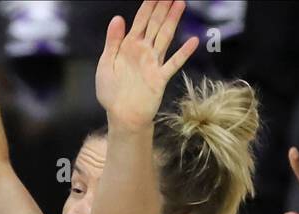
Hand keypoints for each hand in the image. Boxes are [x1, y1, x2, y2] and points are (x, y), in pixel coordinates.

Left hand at [95, 0, 197, 129]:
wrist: (121, 116)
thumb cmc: (111, 92)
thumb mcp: (105, 64)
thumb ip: (112, 41)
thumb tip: (118, 18)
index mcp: (128, 46)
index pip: (141, 20)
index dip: (148, 5)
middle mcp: (144, 51)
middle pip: (156, 24)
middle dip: (163, 7)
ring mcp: (153, 63)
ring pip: (165, 36)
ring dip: (173, 20)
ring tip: (180, 4)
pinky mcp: (161, 78)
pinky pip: (174, 63)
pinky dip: (183, 52)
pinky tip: (193, 41)